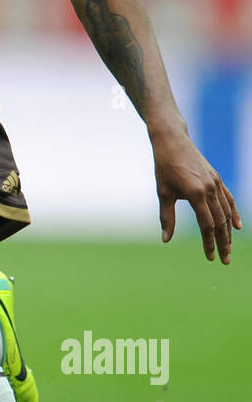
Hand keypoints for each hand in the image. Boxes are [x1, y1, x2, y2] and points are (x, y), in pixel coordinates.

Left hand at [153, 130, 241, 263]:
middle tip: (225, 260)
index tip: (210, 257)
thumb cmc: (164, 167)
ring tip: (228, 248)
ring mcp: (216, 183)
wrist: (172, 141)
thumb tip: (166, 240)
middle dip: (223, 243)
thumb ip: (166, 217)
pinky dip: (234, 213)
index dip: (209, 243)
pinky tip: (237, 226)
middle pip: (220, 222)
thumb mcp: (163, 193)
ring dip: (229, 232)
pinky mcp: (217, 179)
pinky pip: (228, 200)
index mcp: (195, 194)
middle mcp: (209, 189)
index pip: (207, 225)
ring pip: (227, 212)